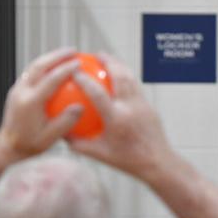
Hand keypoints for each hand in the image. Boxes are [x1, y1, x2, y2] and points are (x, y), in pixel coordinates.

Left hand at [0, 47, 85, 159]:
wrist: (8, 145)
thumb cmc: (30, 144)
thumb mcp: (51, 138)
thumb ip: (65, 122)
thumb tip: (81, 107)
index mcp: (30, 102)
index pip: (50, 80)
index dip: (65, 69)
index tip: (79, 63)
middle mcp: (21, 92)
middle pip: (39, 66)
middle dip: (56, 55)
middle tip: (73, 50)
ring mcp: (17, 89)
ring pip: (33, 66)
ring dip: (49, 58)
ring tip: (65, 54)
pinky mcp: (17, 91)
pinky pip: (31, 73)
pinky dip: (44, 67)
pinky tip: (56, 68)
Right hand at [63, 52, 178, 182]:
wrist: (158, 163)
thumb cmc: (127, 161)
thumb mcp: (98, 154)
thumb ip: (77, 142)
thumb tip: (59, 130)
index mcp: (116, 118)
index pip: (98, 93)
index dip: (85, 79)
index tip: (74, 70)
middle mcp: (131, 108)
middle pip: (120, 77)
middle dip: (108, 61)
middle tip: (96, 54)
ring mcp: (142, 106)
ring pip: (131, 78)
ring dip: (119, 66)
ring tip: (109, 59)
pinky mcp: (149, 107)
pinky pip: (136, 87)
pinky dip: (127, 78)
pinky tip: (120, 77)